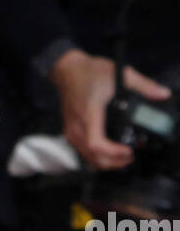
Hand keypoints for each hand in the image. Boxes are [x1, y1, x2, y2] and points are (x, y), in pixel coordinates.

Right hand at [49, 49, 171, 168]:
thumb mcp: (118, 72)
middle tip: (130, 156)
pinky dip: (96, 157)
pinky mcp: (69, 130)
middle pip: (94, 156)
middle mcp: (77, 124)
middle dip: (115, 162)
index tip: (129, 151)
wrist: (66, 68)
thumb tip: (162, 93)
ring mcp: (71, 129)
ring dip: (106, 162)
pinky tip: (107, 152)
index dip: (114, 153)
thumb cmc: (89, 71)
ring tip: (122, 157)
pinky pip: (82, 152)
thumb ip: (142, 84)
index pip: (96, 143)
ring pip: (87, 157)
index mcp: (89, 113)